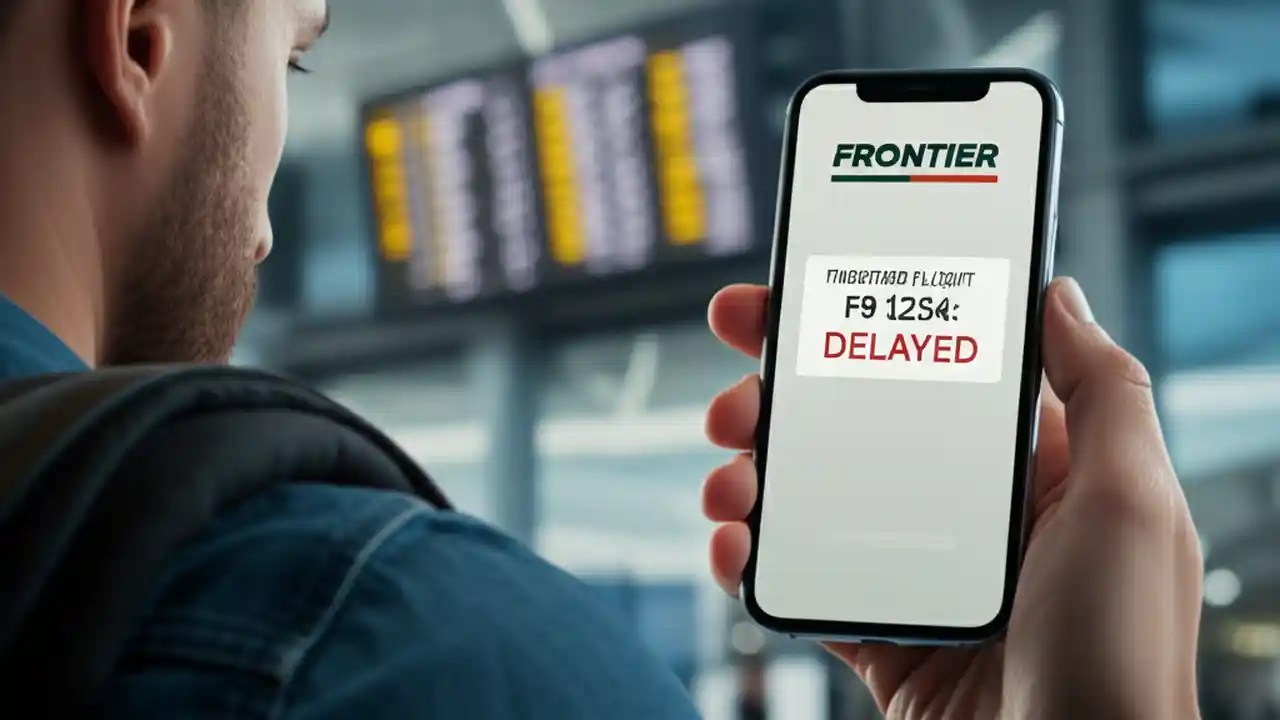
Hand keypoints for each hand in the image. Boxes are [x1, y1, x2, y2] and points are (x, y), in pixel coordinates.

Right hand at [703, 278, 1202, 718]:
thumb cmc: (1122, 652)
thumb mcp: (1131, 504)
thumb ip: (1103, 392)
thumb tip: (1059, 296)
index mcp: (1033, 474)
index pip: (937, 375)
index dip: (867, 329)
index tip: (800, 299)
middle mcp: (970, 518)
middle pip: (857, 431)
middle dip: (783, 400)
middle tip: (735, 391)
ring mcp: (918, 577)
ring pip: (814, 503)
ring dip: (754, 478)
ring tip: (728, 482)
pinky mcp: (880, 636)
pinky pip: (802, 584)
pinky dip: (755, 561)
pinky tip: (735, 545)